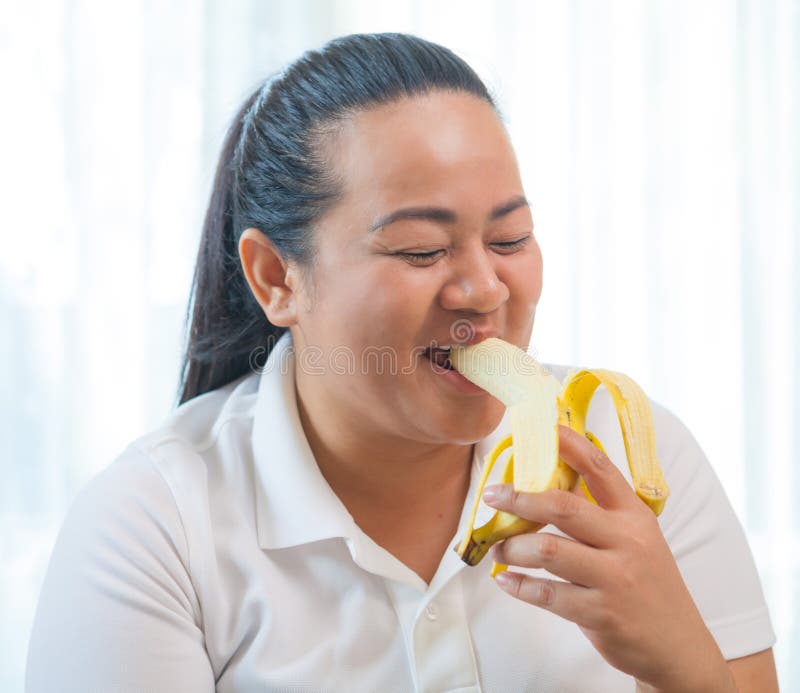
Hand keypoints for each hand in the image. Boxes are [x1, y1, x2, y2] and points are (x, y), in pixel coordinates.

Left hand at [482, 425, 733, 691]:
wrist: (678, 646)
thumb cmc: (646, 583)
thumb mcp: (636, 540)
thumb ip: (600, 513)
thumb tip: (546, 483)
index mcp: (634, 516)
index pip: (600, 469)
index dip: (570, 446)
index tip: (542, 430)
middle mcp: (627, 542)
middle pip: (564, 507)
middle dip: (520, 498)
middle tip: (492, 496)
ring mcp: (615, 578)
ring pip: (549, 551)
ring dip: (513, 548)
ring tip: (498, 549)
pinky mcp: (601, 613)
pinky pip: (548, 594)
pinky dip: (519, 586)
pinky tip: (505, 580)